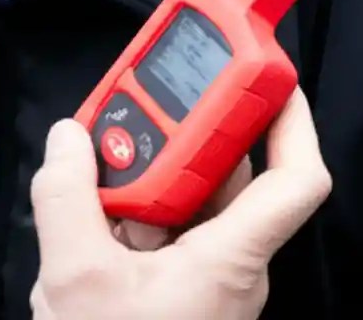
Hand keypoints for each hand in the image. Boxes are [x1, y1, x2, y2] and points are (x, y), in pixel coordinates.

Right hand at [30, 88, 331, 318]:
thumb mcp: (76, 275)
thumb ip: (67, 196)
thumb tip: (67, 139)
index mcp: (232, 257)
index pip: (296, 179)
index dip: (291, 118)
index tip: (264, 72)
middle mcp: (228, 264)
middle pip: (224, 175)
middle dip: (175, 138)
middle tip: (133, 108)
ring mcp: (200, 279)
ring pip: (184, 202)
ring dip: (137, 178)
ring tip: (92, 167)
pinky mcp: (171, 290)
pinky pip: (158, 232)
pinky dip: (123, 212)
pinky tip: (83, 214)